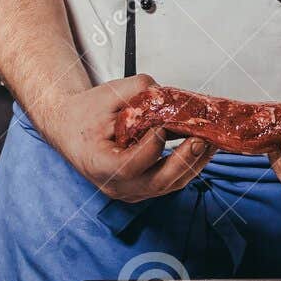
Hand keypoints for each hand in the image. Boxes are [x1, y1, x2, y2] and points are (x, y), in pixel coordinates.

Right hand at [35, 74, 215, 203]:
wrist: (70, 127)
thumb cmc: (85, 113)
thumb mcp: (108, 93)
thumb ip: (139, 89)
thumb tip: (169, 94)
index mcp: (99, 164)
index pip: (131, 165)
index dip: (151, 148)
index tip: (162, 127)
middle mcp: (115, 185)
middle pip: (157, 182)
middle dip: (184, 161)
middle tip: (201, 140)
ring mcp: (130, 191)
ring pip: (168, 185)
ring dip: (193, 164)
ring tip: (210, 142)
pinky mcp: (141, 188)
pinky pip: (168, 182)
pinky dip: (187, 166)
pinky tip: (200, 149)